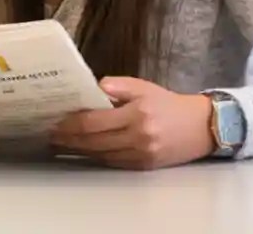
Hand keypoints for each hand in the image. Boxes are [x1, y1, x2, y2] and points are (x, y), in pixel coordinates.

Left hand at [50, 77, 215, 168]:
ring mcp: (141, 154)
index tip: (56, 121)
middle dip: (70, 140)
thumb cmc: (168, 103)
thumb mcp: (143, 87)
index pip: (95, 122)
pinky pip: (114, 163)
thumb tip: (90, 89)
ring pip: (102, 155)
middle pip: (94, 142)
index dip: (72, 124)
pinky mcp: (144, 166)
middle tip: (52, 136)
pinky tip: (85, 152)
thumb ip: (115, 86)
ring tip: (62, 144)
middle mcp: (138, 136)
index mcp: (137, 114)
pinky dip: (97, 157)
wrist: (201, 126)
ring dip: (79, 151)